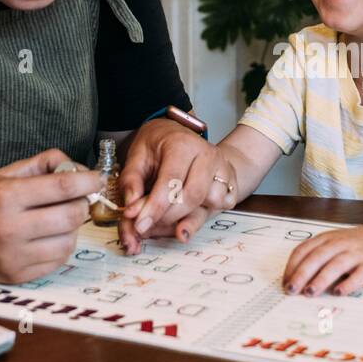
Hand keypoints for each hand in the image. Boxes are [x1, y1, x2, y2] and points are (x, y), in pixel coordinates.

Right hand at [0, 148, 100, 283]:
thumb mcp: (4, 173)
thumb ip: (42, 164)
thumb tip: (78, 168)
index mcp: (6, 196)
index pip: (64, 186)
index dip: (88, 181)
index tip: (95, 179)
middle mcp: (9, 228)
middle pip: (73, 215)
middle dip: (81, 203)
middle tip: (74, 199)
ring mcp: (13, 256)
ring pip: (70, 241)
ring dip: (72, 228)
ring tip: (57, 219)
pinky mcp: (16, 276)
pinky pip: (58, 261)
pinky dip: (60, 247)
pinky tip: (47, 237)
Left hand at [118, 119, 236, 254]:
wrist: (182, 136)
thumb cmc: (159, 146)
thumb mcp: (137, 157)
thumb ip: (131, 183)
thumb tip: (131, 209)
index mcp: (182, 144)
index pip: (171, 181)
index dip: (155, 207)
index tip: (141, 225)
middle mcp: (207, 154)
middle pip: (193, 196)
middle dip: (169, 217)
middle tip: (150, 224)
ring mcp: (223, 166)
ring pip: (211, 202)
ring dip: (189, 214)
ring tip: (170, 210)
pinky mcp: (232, 179)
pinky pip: (224, 205)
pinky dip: (208, 210)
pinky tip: (192, 205)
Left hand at [283, 227, 362, 296]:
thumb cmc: (352, 245)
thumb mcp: (331, 244)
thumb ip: (314, 257)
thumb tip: (293, 281)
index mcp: (326, 239)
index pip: (304, 250)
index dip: (292, 267)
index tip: (285, 283)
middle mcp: (340, 244)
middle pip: (317, 257)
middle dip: (302, 274)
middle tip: (292, 290)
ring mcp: (356, 254)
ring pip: (336, 265)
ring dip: (321, 279)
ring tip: (310, 292)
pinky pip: (359, 274)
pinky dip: (348, 284)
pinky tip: (338, 293)